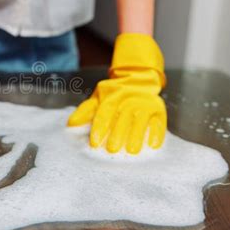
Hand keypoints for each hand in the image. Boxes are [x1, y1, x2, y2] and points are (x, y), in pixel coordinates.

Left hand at [68, 33, 166, 153]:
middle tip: (112, 149)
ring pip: (140, 120)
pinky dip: (157, 133)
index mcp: (112, 96)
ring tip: (132, 150)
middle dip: (117, 133)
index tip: (94, 142)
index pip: (104, 112)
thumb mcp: (98, 98)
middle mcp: (129, 98)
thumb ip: (86, 111)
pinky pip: (159, 121)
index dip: (99, 127)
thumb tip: (71, 123)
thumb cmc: (115, 94)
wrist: (138, 78)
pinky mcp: (157, 108)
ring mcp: (144, 103)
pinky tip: (153, 145)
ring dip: (137, 135)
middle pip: (122, 117)